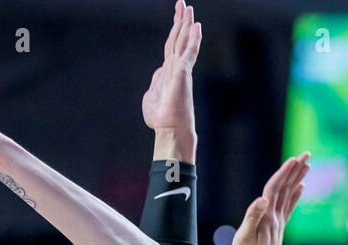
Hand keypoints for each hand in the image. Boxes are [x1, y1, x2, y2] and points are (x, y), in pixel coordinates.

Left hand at [142, 1, 201, 135]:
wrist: (169, 130)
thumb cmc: (161, 119)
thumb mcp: (151, 97)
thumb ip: (155, 83)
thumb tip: (158, 74)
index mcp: (168, 72)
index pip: (172, 47)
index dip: (174, 31)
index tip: (177, 17)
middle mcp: (176, 68)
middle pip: (178, 39)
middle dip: (180, 21)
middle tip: (183, 3)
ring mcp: (181, 69)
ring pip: (184, 41)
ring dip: (186, 24)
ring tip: (187, 7)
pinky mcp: (183, 73)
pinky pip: (189, 52)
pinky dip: (193, 39)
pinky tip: (196, 26)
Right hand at [231, 153, 308, 244]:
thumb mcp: (245, 239)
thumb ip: (252, 218)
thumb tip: (263, 199)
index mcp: (267, 216)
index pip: (275, 189)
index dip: (283, 173)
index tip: (294, 159)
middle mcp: (276, 217)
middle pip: (286, 187)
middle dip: (295, 170)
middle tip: (306, 153)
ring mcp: (279, 222)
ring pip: (289, 194)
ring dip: (297, 178)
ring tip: (306, 164)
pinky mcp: (279, 227)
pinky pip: (289, 206)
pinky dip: (295, 194)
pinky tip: (301, 187)